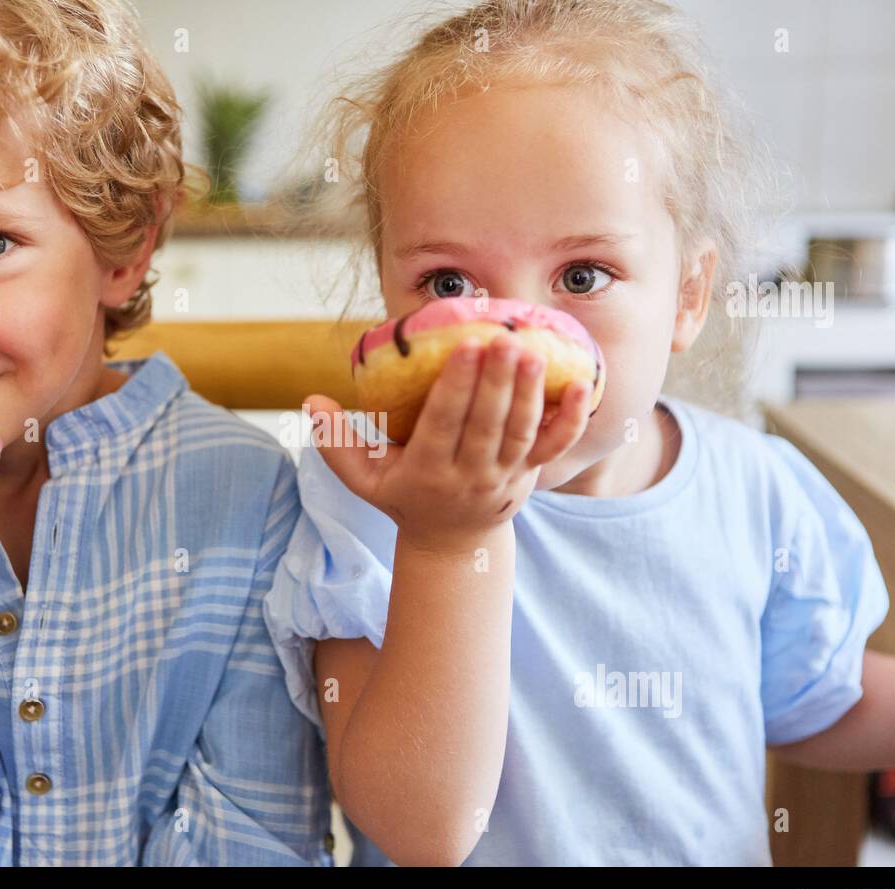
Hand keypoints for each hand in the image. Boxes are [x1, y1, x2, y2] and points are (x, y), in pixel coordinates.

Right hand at [306, 333, 591, 551]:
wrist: (453, 543)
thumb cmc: (403, 497)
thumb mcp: (364, 479)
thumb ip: (336, 442)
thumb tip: (311, 401)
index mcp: (428, 470)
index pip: (444, 424)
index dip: (457, 388)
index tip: (465, 348)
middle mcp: (470, 474)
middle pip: (487, 425)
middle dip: (497, 382)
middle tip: (504, 338)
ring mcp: (505, 475)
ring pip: (521, 432)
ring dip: (530, 392)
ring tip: (534, 351)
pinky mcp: (531, 473)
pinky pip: (555, 446)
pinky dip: (571, 418)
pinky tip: (583, 384)